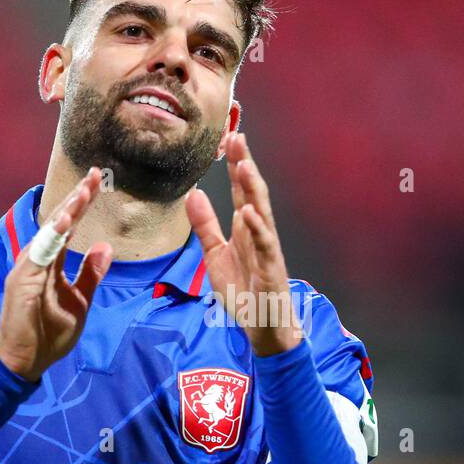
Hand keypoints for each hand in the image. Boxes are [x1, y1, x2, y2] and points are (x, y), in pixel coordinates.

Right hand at [0, 167, 111, 381]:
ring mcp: (27, 269)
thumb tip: (105, 246)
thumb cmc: (49, 333)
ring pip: (48, 233)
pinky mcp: (22, 282)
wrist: (26, 362)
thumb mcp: (80, 300)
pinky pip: (40, 255)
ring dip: (66, 212)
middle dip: (76, 198)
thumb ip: (91, 274)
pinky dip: (52, 237)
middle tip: (94, 175)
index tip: (96, 182)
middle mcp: (36, 259)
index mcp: (50, 262)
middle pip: (58, 222)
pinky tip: (65, 222)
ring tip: (84, 192)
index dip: (82, 204)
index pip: (68, 227)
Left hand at [185, 132, 301, 356]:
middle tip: (238, 137)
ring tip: (244, 165)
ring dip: (253, 189)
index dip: (234, 164)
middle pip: (252, 192)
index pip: (240, 190)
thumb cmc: (244, 291)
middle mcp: (258, 232)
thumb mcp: (215, 255)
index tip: (228, 137)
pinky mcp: (271, 268)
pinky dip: (257, 228)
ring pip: (261, 212)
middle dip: (245, 165)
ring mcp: (266, 248)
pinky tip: (249, 212)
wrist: (263, 326)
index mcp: (244, 228)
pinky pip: (264, 245)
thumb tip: (193, 194)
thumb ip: (206, 226)